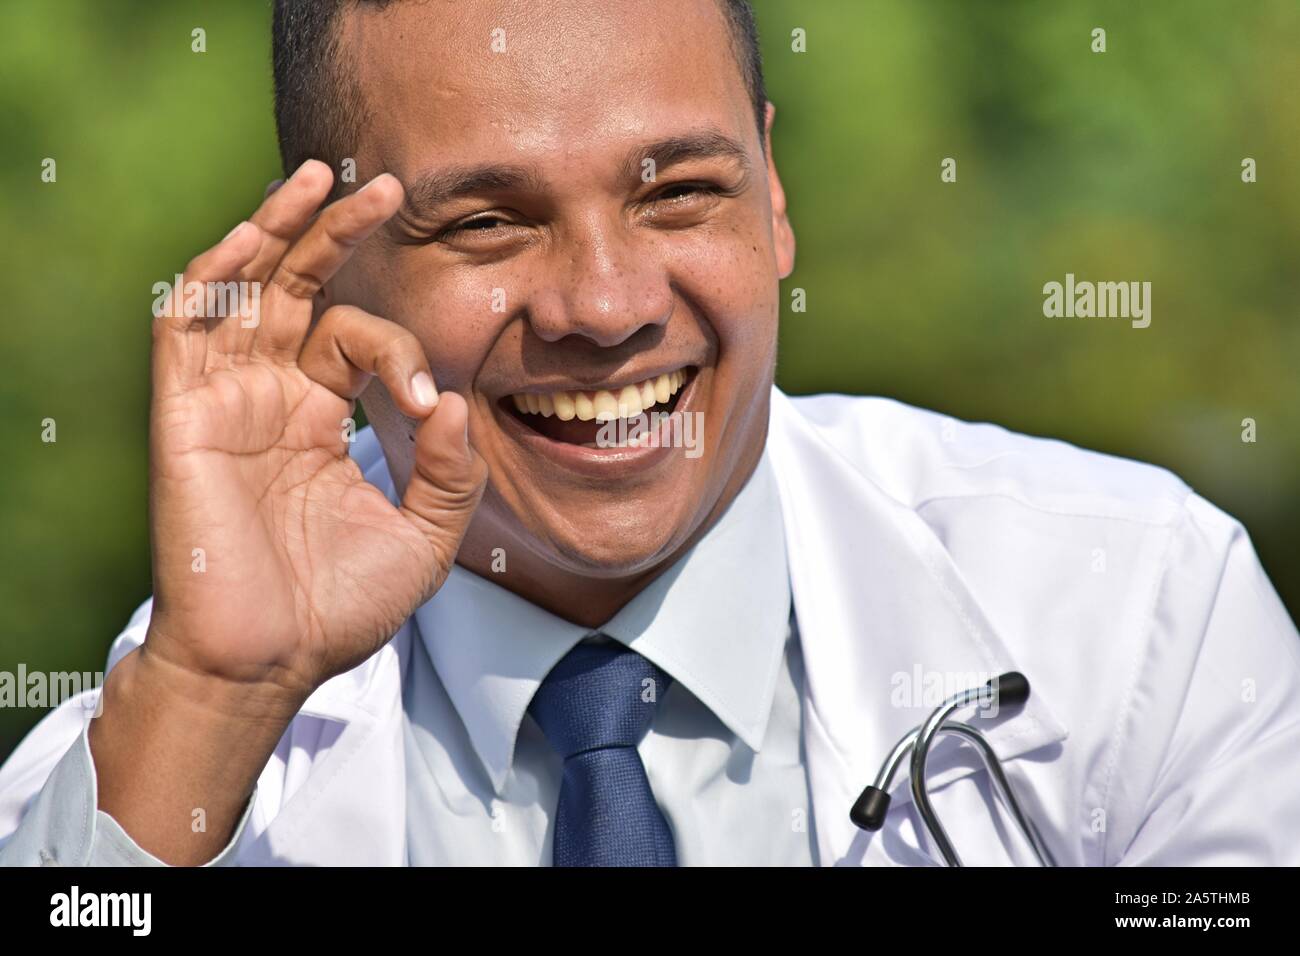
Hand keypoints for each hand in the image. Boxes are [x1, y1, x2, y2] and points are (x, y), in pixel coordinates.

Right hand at [144, 159, 486, 704]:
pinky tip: (257, 236)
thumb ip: (451, 470)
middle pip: (301, 290)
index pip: (361, 342)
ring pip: (244, 290)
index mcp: (323, 419)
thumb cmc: (338, 607)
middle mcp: (274, 398)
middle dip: (338, 233)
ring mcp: (228, 400)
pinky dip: (217, 277)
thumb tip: (455, 401)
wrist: (269, 662)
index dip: (404, 354)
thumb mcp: (424, 537)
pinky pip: (190, 326)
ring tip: (317, 177)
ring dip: (276, 230)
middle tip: (387, 185)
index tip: (431, 406)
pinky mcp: (186, 414)